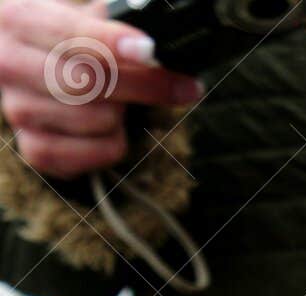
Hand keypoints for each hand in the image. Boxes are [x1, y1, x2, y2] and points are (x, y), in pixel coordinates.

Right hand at [0, 0, 202, 177]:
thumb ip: (108, 21)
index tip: (150, 51)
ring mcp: (18, 111)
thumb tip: (154, 47)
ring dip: (122, 114)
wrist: (24, 61)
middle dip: (140, 85)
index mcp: (18, 19)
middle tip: (173, 84)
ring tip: (114, 99)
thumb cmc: (58, 35)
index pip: (72, 35)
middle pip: (89, 83)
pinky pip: (94, 154)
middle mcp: (10, 65)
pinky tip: (106, 127)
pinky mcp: (34, 149)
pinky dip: (113, 144)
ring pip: (99, 121)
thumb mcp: (75, 12)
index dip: (114, 44)